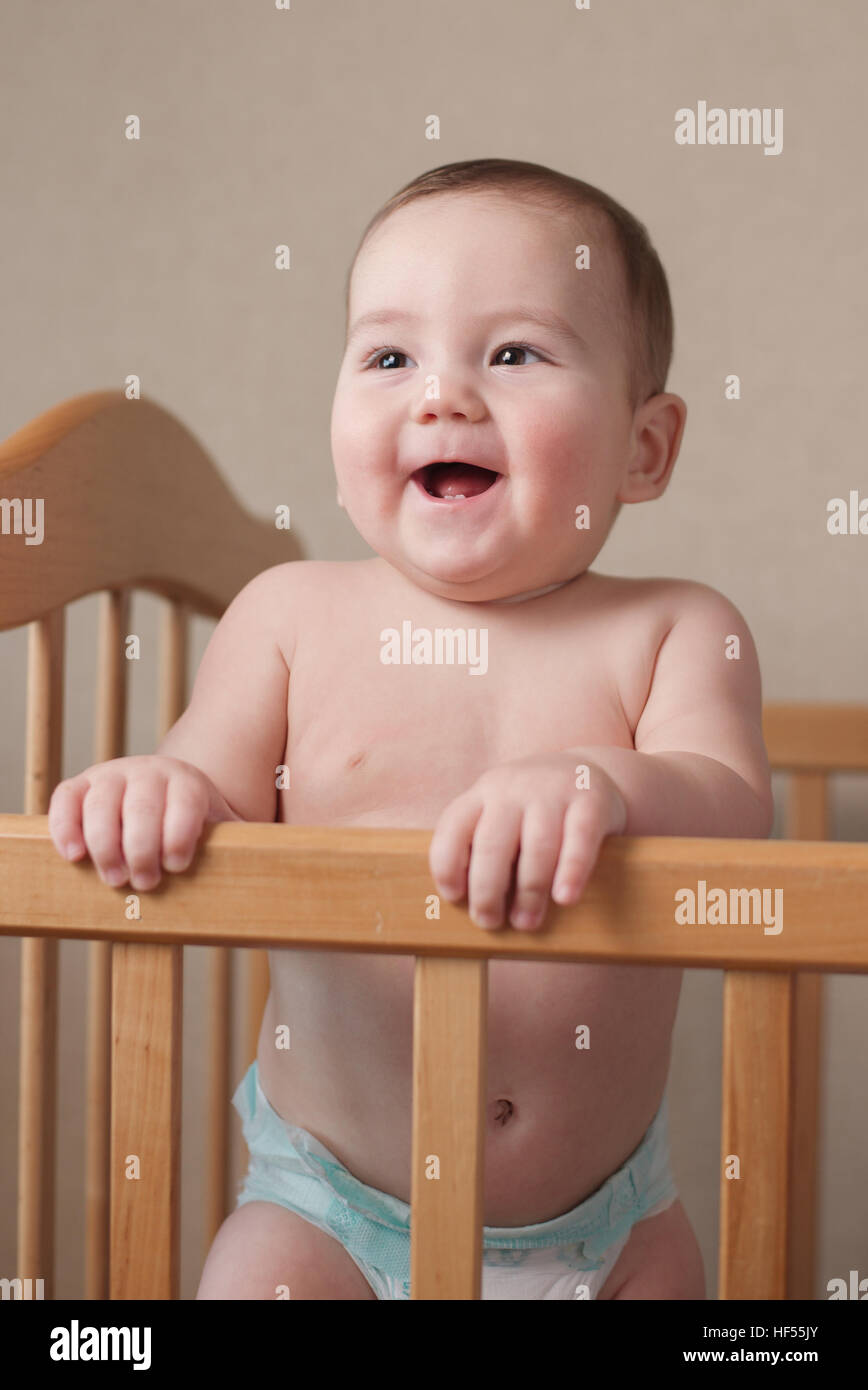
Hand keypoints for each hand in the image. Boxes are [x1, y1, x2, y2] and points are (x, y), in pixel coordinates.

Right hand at [48, 755, 238, 890]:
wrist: (164, 805)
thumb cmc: (197, 831)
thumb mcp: (225, 834)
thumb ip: (244, 846)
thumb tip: (276, 866)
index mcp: (189, 781)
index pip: (186, 801)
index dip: (180, 834)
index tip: (178, 865)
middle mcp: (150, 771)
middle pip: (142, 806)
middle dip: (141, 848)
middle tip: (145, 882)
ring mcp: (112, 775)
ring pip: (101, 804)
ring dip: (105, 845)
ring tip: (116, 880)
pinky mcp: (81, 786)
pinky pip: (66, 799)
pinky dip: (65, 826)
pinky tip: (74, 856)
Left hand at [428, 752, 626, 930]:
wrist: (588, 769)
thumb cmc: (534, 810)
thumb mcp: (501, 814)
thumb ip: (482, 847)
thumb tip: (470, 906)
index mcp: (483, 793)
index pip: (453, 827)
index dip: (447, 866)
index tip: (455, 898)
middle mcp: (514, 788)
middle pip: (492, 844)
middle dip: (487, 891)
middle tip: (489, 922)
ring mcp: (553, 790)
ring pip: (537, 846)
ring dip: (529, 891)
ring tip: (526, 922)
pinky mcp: (592, 799)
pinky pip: (580, 839)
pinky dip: (572, 872)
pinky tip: (564, 898)